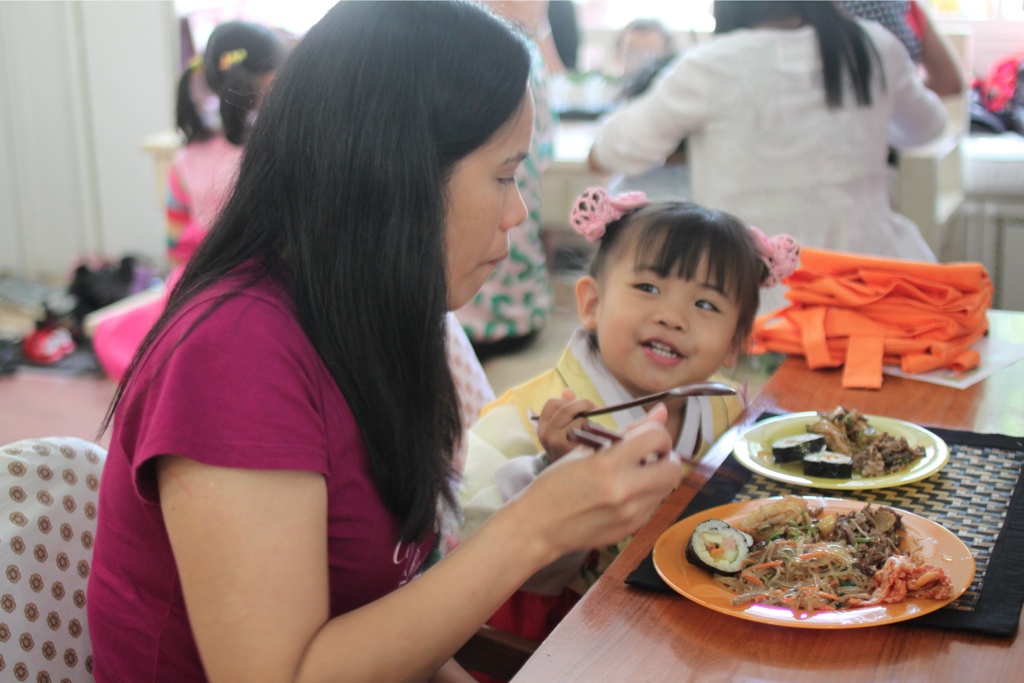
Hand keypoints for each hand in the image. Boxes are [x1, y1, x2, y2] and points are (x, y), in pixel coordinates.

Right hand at [514, 404, 682, 560]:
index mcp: (608, 464)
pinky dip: (647, 494)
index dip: (657, 432)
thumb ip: (628, 432)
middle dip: (665, 456)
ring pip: (667, 487)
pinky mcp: (632, 529)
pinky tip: (626, 492)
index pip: (657, 437)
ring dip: (658, 475)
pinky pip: (654, 504)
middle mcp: (624, 490)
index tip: (646, 436)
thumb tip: (661, 410)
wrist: (540, 525)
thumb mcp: (585, 449)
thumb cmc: (556, 483)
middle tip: (649, 455)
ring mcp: (631, 513)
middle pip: (673, 467)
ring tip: (634, 473)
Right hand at [536, 389, 595, 460]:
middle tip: (596, 408)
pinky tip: (596, 440)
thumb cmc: (570, 451)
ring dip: (591, 422)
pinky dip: (596, 432)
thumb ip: (565, 408)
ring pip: (580, 420)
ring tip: (593, 432)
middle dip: (584, 405)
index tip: (580, 406)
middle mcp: (546, 434)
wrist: (571, 481)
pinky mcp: (572, 450)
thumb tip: (568, 391)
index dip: (568, 402)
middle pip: (567, 408)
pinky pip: (588, 432)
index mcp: (542, 427)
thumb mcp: (563, 429)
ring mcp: (557, 443)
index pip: (552, 403)